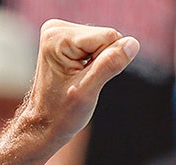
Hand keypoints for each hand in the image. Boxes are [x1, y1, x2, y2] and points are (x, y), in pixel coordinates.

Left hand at [17, 20, 138, 156]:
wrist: (43, 125)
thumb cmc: (60, 114)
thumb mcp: (86, 92)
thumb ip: (109, 65)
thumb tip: (132, 44)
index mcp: (57, 37)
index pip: (109, 37)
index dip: (106, 62)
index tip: (85, 79)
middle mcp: (56, 29)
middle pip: (107, 37)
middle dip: (101, 62)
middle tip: (81, 81)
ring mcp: (60, 33)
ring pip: (105, 41)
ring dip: (97, 63)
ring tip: (77, 79)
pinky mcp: (66, 39)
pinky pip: (99, 45)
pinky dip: (93, 62)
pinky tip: (77, 74)